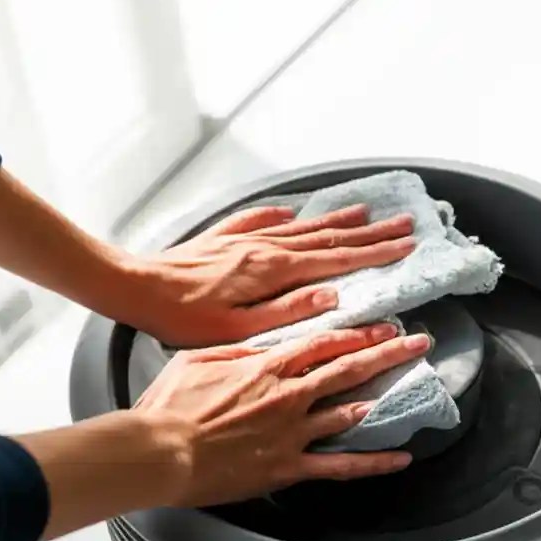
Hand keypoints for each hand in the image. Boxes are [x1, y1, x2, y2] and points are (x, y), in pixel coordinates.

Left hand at [127, 204, 414, 346]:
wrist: (134, 288)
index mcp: (275, 271)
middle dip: (370, 232)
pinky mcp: (222, 238)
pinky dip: (283, 216)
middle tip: (403, 223)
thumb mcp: (241, 329)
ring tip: (365, 211)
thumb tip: (333, 297)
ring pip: (302, 226)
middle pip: (329, 236)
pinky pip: (261, 220)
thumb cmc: (184, 318)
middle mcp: (266, 247)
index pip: (339, 260)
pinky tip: (293, 212)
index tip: (405, 247)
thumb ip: (289, 311)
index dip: (376, 254)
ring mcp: (245, 239)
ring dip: (336, 219)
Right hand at [135, 323, 429, 508]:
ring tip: (415, 382)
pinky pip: (340, 466)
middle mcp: (289, 396)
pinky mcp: (288, 467)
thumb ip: (235, 350)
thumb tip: (259, 344)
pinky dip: (373, 462)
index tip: (384, 327)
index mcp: (266, 366)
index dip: (358, 333)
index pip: (324, 343)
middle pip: (348, 368)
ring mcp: (293, 433)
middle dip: (387, 352)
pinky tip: (400, 458)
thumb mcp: (198, 359)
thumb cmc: (168, 407)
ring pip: (350, 409)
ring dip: (384, 394)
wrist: (158, 452)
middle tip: (418, 342)